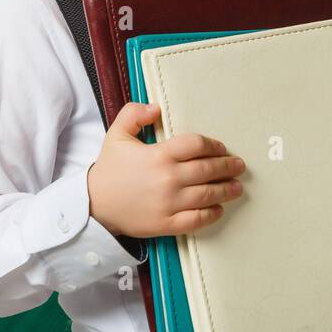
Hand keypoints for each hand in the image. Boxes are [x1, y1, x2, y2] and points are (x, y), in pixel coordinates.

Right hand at [87, 101, 246, 237]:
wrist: (92, 205)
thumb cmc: (108, 169)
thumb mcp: (116, 134)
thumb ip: (134, 114)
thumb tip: (156, 108)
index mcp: (159, 155)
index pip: (197, 145)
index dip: (214, 145)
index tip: (222, 148)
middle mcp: (167, 178)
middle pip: (208, 169)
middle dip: (228, 167)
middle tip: (239, 166)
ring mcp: (168, 203)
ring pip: (207, 194)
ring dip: (227, 190)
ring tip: (237, 187)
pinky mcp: (166, 224)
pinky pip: (196, 220)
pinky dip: (211, 214)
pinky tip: (219, 209)